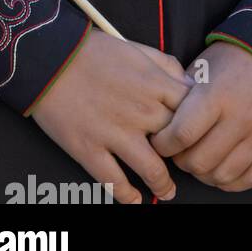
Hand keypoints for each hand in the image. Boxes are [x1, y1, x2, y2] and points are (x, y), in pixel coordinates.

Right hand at [30, 31, 192, 203]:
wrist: (52, 59)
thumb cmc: (97, 52)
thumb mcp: (141, 50)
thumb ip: (168, 67)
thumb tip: (190, 85)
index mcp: (156, 85)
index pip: (192, 111)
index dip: (199, 123)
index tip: (198, 132)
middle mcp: (141, 112)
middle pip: (176, 141)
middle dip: (183, 154)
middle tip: (184, 163)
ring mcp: (116, 133)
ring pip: (151, 169)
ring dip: (163, 184)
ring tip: (169, 191)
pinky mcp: (90, 150)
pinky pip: (113, 181)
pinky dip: (127, 195)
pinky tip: (134, 200)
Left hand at [149, 41, 251, 191]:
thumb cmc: (236, 58)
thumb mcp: (204, 67)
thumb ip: (182, 97)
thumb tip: (163, 126)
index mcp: (219, 94)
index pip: (180, 136)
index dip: (163, 144)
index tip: (161, 140)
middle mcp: (242, 117)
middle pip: (199, 162)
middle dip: (182, 160)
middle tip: (182, 150)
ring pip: (222, 175)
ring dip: (205, 173)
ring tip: (203, 158)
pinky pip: (250, 179)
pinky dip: (232, 181)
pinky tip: (224, 167)